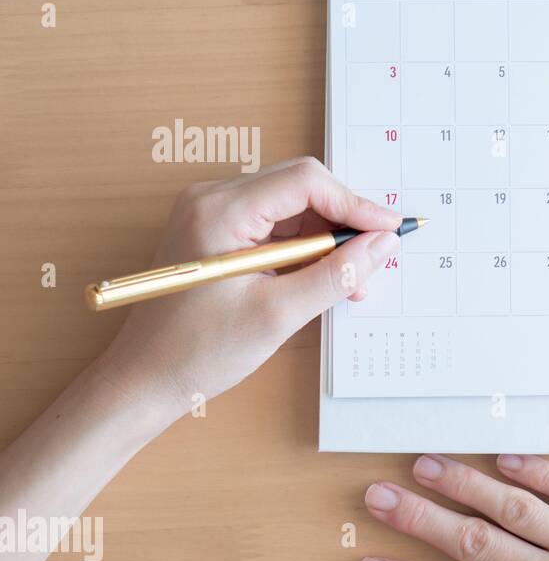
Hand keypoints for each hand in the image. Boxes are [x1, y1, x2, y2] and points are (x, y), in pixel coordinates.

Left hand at [98, 157, 400, 427]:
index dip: (355, 204)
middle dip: (344, 223)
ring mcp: (214, 216)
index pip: (306, 181)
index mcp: (220, 209)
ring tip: (353, 283)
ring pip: (294, 209)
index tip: (390, 233)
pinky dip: (306, 252)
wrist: (145, 380)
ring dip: (328, 241)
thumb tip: (383, 245)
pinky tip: (324, 282)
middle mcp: (213, 200)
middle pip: (301, 189)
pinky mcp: (219, 235)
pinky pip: (277, 229)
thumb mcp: (279, 314)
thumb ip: (337, 274)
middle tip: (377, 259)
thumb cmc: (198, 350)